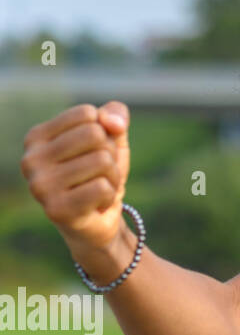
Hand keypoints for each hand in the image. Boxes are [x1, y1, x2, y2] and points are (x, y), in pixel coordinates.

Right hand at [20, 101, 131, 254]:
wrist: (99, 220)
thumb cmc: (100, 172)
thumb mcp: (112, 137)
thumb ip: (115, 114)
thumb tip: (112, 123)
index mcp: (36, 137)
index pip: (88, 114)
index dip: (104, 132)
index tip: (93, 151)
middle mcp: (30, 160)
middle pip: (95, 135)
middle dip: (110, 155)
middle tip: (99, 174)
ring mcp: (39, 186)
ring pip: (102, 161)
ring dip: (112, 176)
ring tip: (98, 188)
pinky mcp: (55, 210)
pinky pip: (103, 187)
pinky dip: (110, 195)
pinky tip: (96, 204)